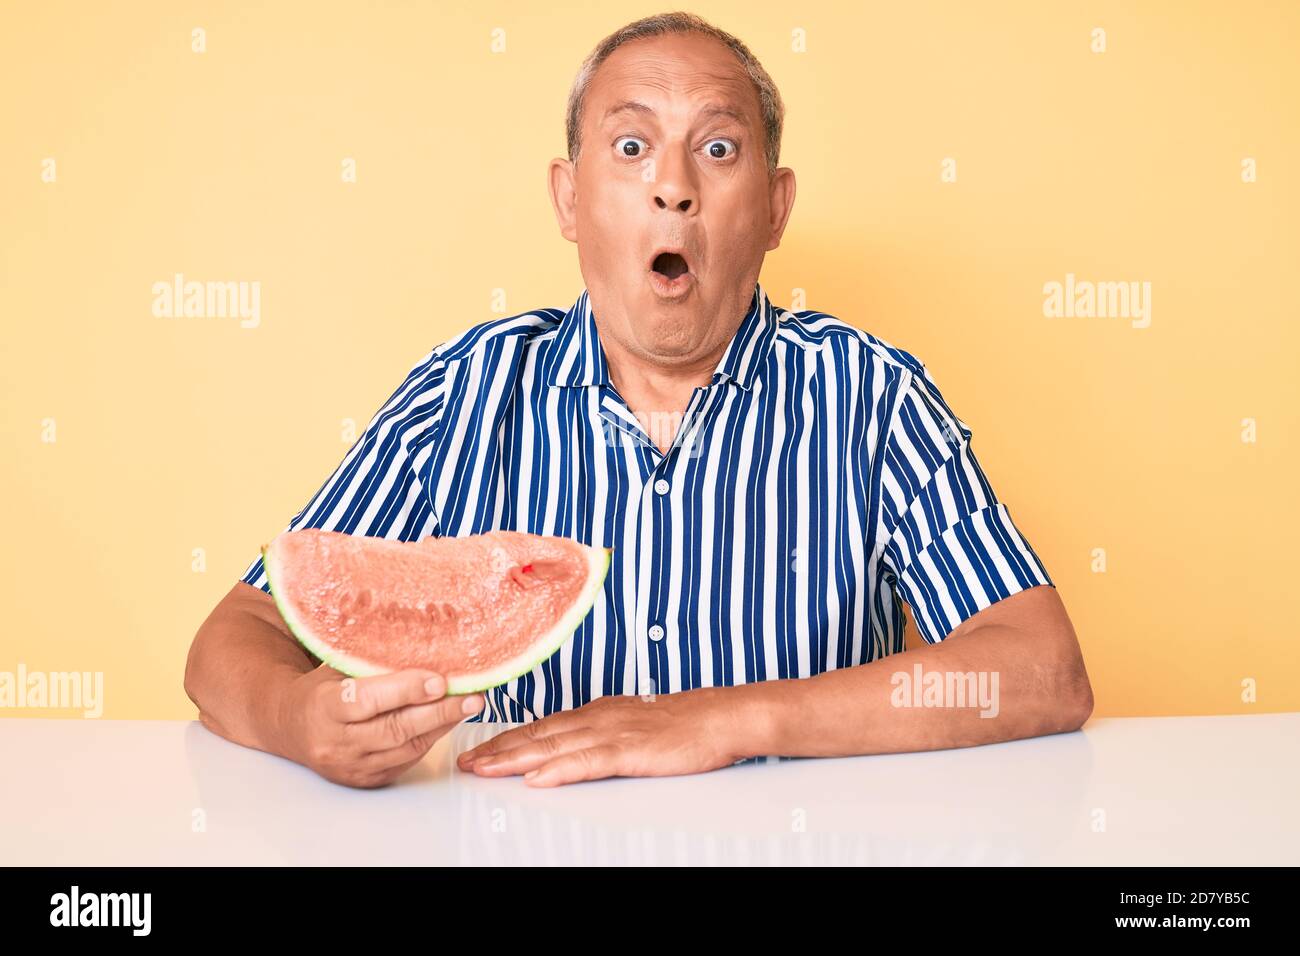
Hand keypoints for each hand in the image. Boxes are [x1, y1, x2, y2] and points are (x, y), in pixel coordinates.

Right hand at [275, 664, 484, 787]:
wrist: (290, 727)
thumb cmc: (320, 688)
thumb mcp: (336, 667)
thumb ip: (371, 661)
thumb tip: (422, 639)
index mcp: (323, 707)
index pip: (368, 700)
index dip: (405, 690)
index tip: (438, 680)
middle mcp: (335, 743)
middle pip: (394, 729)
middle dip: (439, 712)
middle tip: (473, 697)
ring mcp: (350, 766)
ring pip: (405, 749)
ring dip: (442, 726)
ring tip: (469, 705)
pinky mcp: (364, 780)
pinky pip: (405, 761)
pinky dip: (430, 740)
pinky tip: (447, 721)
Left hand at [455, 688, 747, 786]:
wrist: (719, 717)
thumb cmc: (683, 725)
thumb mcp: (633, 726)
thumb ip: (601, 735)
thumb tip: (573, 749)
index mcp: (596, 713)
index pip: (541, 728)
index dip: (506, 740)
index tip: (477, 751)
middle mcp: (596, 718)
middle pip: (537, 736)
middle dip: (497, 750)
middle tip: (464, 763)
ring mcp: (612, 733)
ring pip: (553, 747)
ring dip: (515, 759)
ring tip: (485, 770)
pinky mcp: (630, 751)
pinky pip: (588, 762)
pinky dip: (560, 770)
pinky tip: (539, 779)